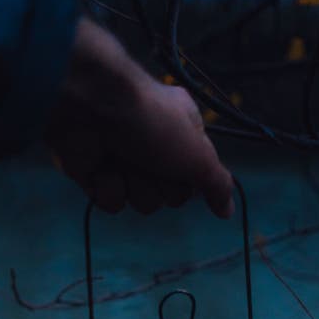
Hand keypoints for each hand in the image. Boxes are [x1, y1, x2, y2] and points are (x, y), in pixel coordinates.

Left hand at [46, 18, 233, 217]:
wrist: (91, 105)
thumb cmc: (152, 122)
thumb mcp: (198, 154)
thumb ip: (218, 184)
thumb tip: (227, 212)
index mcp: (183, 131)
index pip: (198, 176)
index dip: (190, 179)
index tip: (183, 165)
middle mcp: (155, 144)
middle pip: (169, 195)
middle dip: (160, 184)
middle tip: (150, 160)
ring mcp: (123, 159)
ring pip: (140, 202)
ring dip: (133, 186)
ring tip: (122, 159)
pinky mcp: (95, 172)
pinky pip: (109, 201)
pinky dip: (107, 187)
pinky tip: (101, 166)